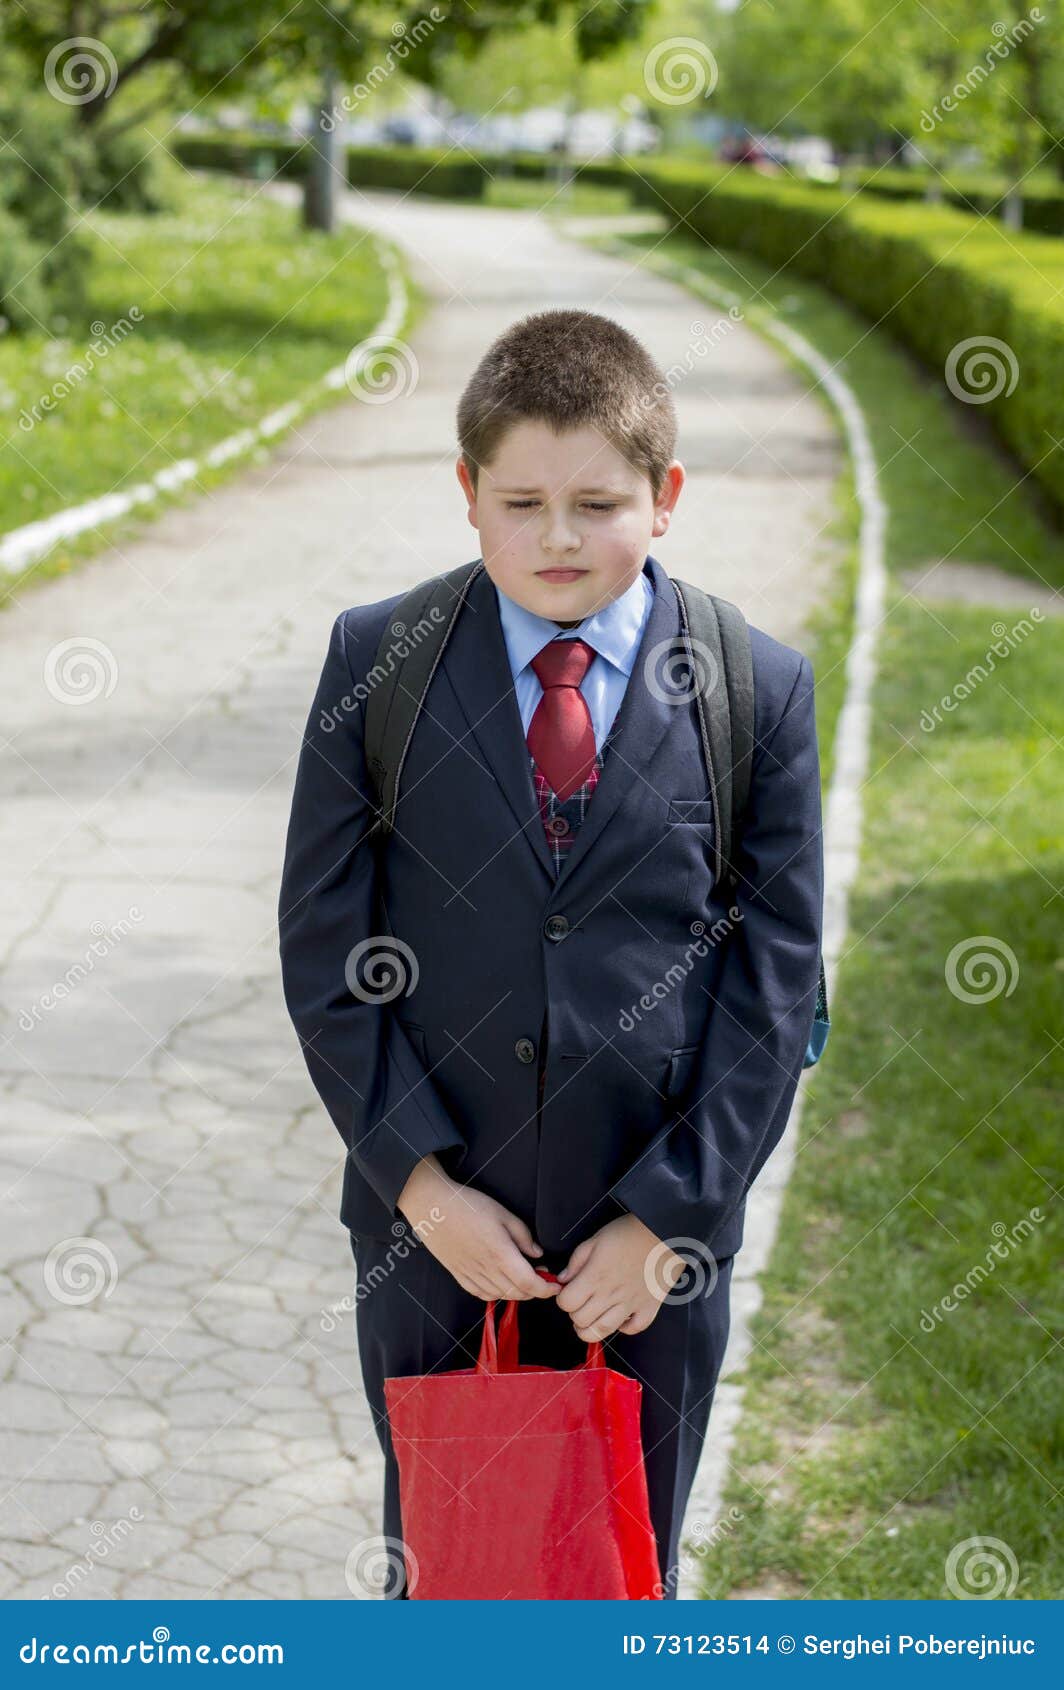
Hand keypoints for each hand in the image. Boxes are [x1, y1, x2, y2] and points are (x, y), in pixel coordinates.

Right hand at [397, 1155, 559, 1303]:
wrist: (433, 1208)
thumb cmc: (469, 1206)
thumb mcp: (503, 1214)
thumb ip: (523, 1236)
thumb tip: (538, 1254)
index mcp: (501, 1254)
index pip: (529, 1284)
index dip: (546, 1289)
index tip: (556, 1286)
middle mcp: (486, 1270)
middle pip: (517, 1293)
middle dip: (535, 1291)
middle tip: (544, 1277)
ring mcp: (471, 1275)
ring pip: (501, 1295)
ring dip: (518, 1293)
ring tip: (525, 1278)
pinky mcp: (459, 1276)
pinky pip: (483, 1294)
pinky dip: (497, 1293)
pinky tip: (502, 1283)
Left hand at [555, 1214, 686, 1340]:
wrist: (663, 1231)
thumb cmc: (629, 1232)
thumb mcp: (596, 1239)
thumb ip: (576, 1261)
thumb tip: (563, 1279)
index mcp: (595, 1276)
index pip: (566, 1303)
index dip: (563, 1299)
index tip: (568, 1292)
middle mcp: (611, 1294)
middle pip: (581, 1321)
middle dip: (574, 1314)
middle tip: (580, 1304)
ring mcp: (631, 1303)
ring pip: (603, 1331)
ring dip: (592, 1329)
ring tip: (592, 1318)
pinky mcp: (649, 1307)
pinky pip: (634, 1329)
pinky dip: (624, 1328)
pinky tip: (620, 1318)